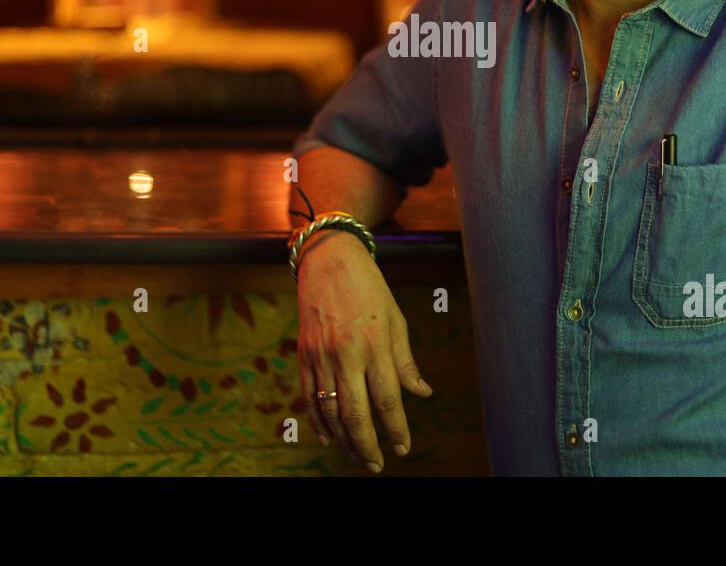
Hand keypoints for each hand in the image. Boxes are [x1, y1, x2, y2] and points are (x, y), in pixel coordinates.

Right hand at [296, 230, 432, 471]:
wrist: (329, 260)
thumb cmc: (370, 289)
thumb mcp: (396, 320)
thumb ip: (406, 362)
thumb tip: (423, 394)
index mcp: (375, 344)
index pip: (388, 399)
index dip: (396, 429)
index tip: (403, 448)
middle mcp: (346, 353)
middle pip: (355, 413)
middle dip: (367, 445)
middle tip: (376, 465)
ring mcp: (321, 355)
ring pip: (330, 410)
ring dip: (344, 439)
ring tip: (357, 455)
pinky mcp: (303, 354)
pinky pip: (309, 396)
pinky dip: (318, 421)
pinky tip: (329, 437)